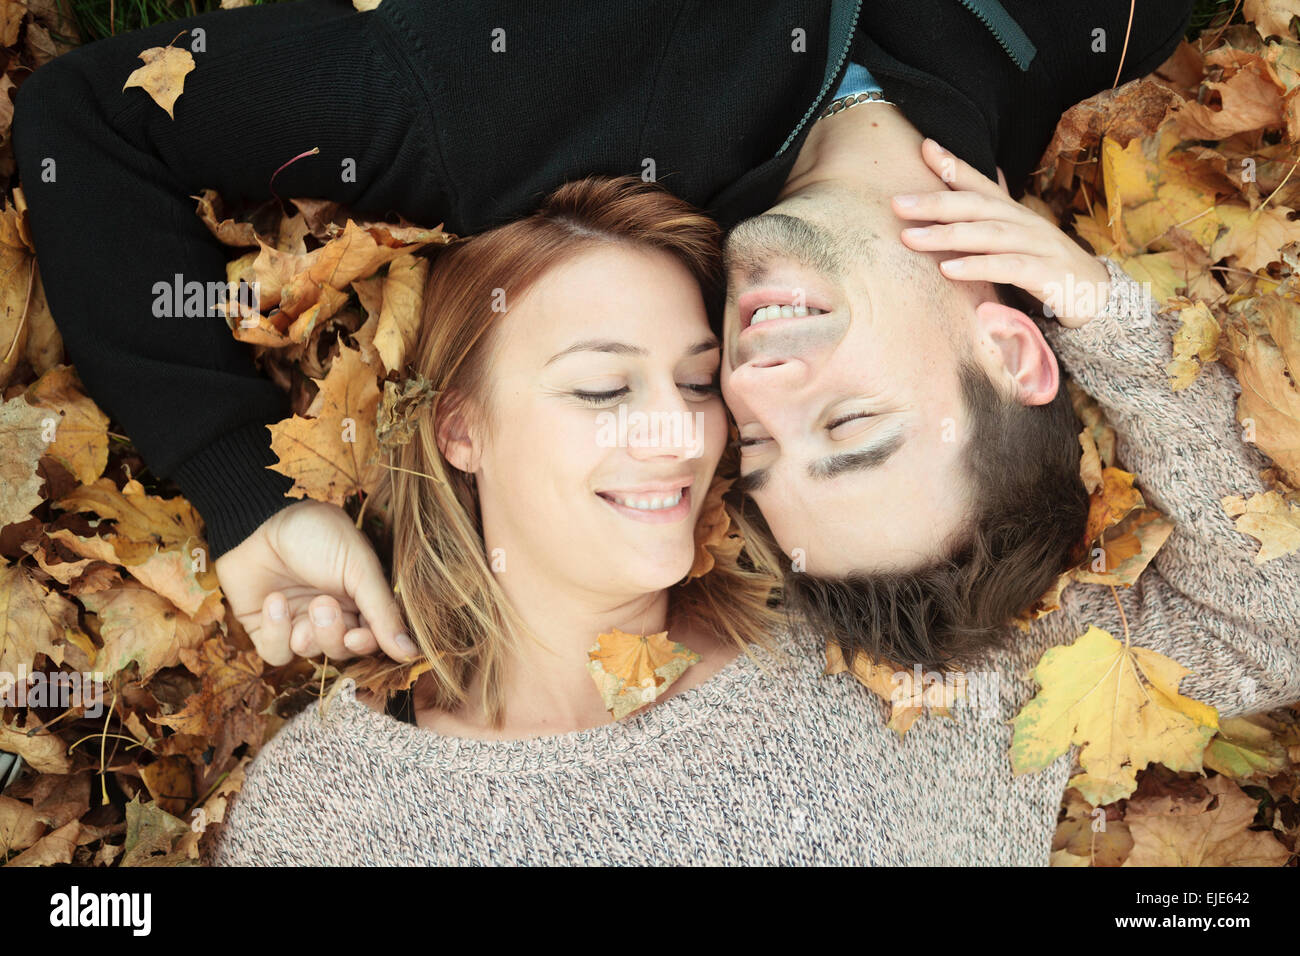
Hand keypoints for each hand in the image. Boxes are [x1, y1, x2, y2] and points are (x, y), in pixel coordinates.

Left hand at [214, 498, 418, 666]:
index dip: (367, 644)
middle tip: (323, 605)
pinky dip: (276, 632)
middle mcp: (333, 614)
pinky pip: (277, 653)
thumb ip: (384, 612)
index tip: (358, 637)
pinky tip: (274, 601)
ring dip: (307, 634)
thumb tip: (411, 653)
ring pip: (311, 654)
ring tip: (301, 602)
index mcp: (360, 598)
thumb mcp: (359, 567)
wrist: (260, 520)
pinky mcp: (267, 629)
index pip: (374, 637)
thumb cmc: (317, 533)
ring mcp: (299, 622)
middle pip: (342, 650)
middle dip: (333, 634)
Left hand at [892, 138, 1109, 327]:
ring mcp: (1038, 246)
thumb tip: (973, 194)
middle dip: (936, 203)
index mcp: (1015, 214)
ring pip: (989, 234)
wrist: (1099, 298)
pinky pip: (1009, 268)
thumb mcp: (1015, 242)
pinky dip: (978, 267)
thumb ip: (992, 222)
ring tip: (911, 238)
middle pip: (978, 206)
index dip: (955, 165)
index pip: (982, 185)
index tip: (924, 147)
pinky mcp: (1047, 274)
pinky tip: (949, 269)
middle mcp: (1025, 223)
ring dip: (948, 235)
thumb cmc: (1047, 269)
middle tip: (897, 203)